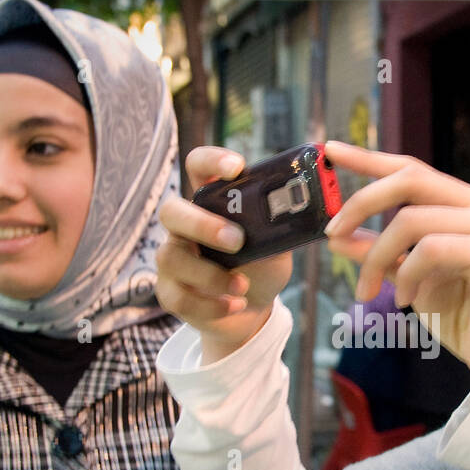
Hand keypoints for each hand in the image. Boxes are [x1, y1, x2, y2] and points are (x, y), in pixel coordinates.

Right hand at [155, 146, 293, 363]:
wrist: (252, 309)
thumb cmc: (261, 268)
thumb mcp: (278, 246)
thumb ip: (282, 228)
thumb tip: (300, 211)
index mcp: (210, 203)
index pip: (198, 166)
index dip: (212, 160)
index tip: (237, 167)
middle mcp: (184, 225)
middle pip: (171, 211)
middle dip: (203, 225)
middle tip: (237, 240)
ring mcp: (173, 258)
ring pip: (171, 258)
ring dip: (211, 275)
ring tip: (242, 286)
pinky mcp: (170, 291)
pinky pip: (180, 296)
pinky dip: (212, 304)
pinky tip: (235, 304)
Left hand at [321, 141, 469, 384]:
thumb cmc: (463, 318)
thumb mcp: (408, 280)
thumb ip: (379, 253)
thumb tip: (337, 234)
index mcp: (469, 205)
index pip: (413, 170)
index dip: (370, 160)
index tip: (331, 151)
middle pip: (410, 179)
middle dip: (362, 202)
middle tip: (331, 233)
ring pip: (412, 219)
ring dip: (378, 257)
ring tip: (369, 291)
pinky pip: (430, 249)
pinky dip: (407, 275)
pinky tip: (406, 301)